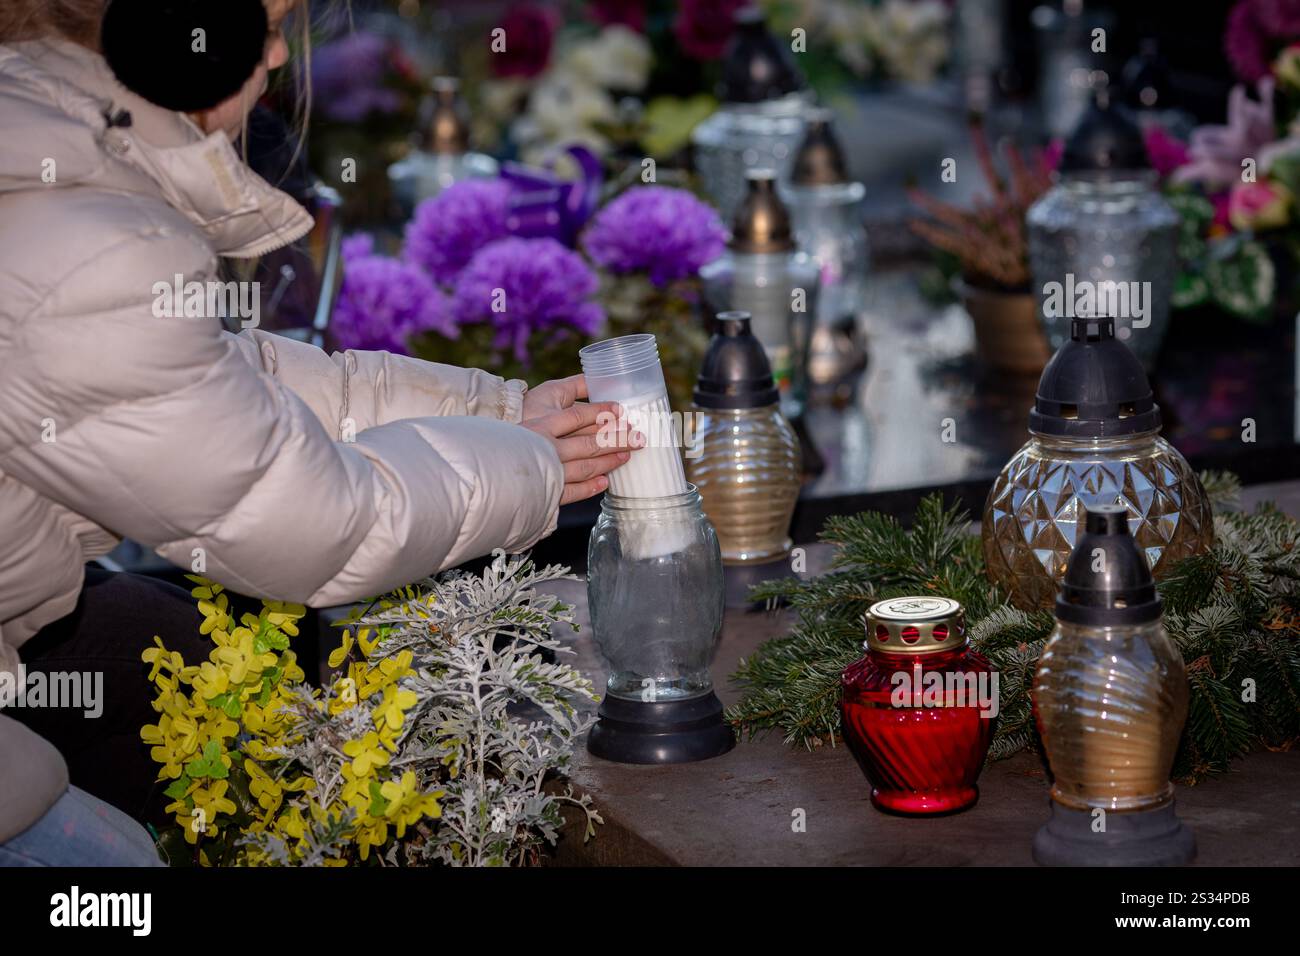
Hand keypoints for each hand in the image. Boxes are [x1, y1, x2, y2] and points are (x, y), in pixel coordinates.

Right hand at [521, 374, 643, 504]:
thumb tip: (596, 377)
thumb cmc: (517, 419)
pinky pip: (571, 491)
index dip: (602, 413)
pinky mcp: (543, 489)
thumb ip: (571, 387)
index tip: (621, 411)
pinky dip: (589, 488)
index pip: (578, 416)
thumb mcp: (543, 395)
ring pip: (585, 467)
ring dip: (609, 461)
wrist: (487, 456)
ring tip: (626, 455)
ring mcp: (546, 470)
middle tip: (638, 437)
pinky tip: (604, 481)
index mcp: (542, 424)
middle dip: (617, 440)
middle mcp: (545, 447)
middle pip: (589, 443)